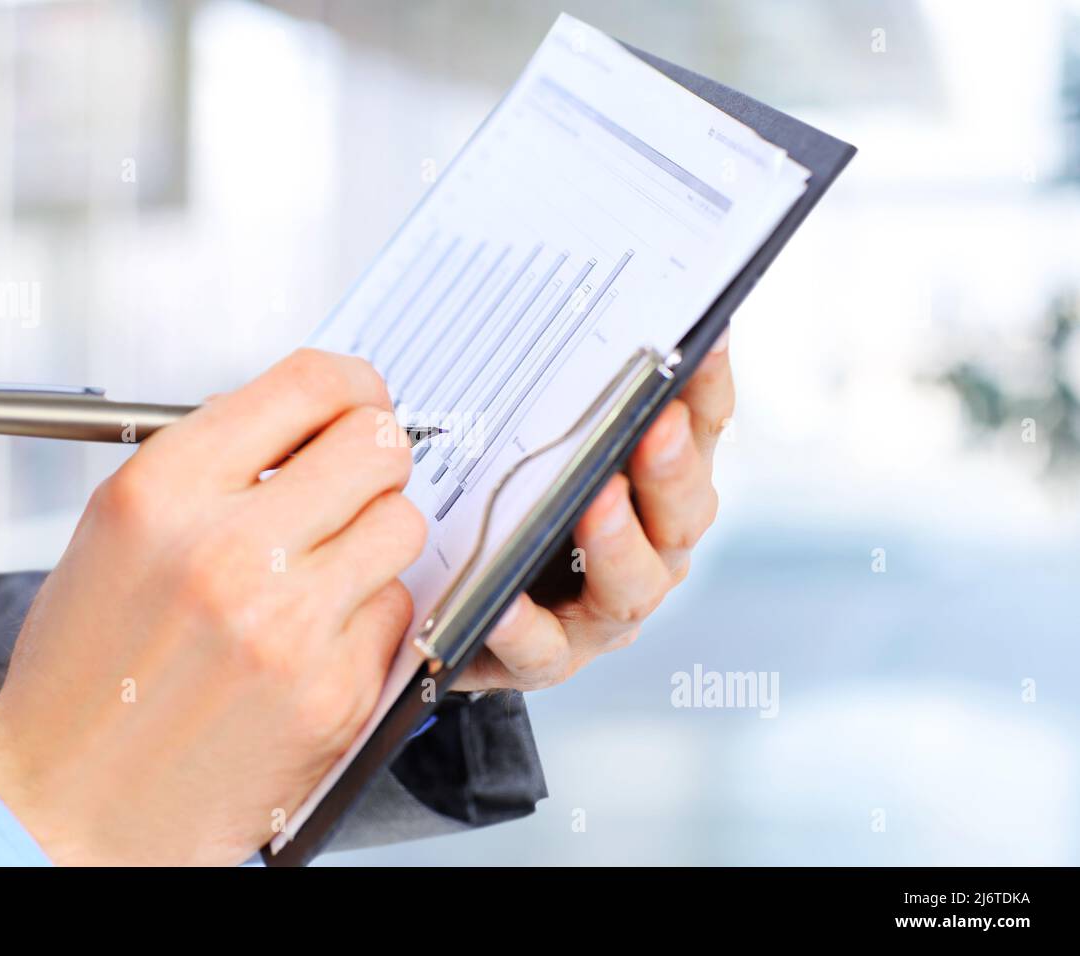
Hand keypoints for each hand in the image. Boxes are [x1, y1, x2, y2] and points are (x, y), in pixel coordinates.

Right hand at [0, 349, 425, 864]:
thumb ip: (212, 463)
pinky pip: (396, 611)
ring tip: (327, 565)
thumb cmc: (84, 672)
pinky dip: (368, 614)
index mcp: (164, 492)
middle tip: (356, 479)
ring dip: (374, 536)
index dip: (349, 384)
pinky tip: (315, 637)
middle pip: (377, 447)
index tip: (357, 399)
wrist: (65, 806)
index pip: (308, 385)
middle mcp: (228, 551)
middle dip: (375, 455)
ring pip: (402, 526)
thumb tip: (306, 420)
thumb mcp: (118, 531)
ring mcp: (288, 626)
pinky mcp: (332, 692)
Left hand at [455, 331, 734, 691]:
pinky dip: (525, 626)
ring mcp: (604, 610)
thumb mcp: (536, 440)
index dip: (706, 387)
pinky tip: (502, 600)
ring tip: (596, 502)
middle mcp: (650, 549)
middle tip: (658, 425)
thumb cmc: (513, 509)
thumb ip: (564, 393)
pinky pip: (542, 648)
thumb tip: (575, 310)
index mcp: (659, 486)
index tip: (701, 338)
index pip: (700, 427)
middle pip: (683, 511)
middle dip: (673, 467)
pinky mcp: (548, 658)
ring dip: (619, 542)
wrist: (464, 611)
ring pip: (631, 585)